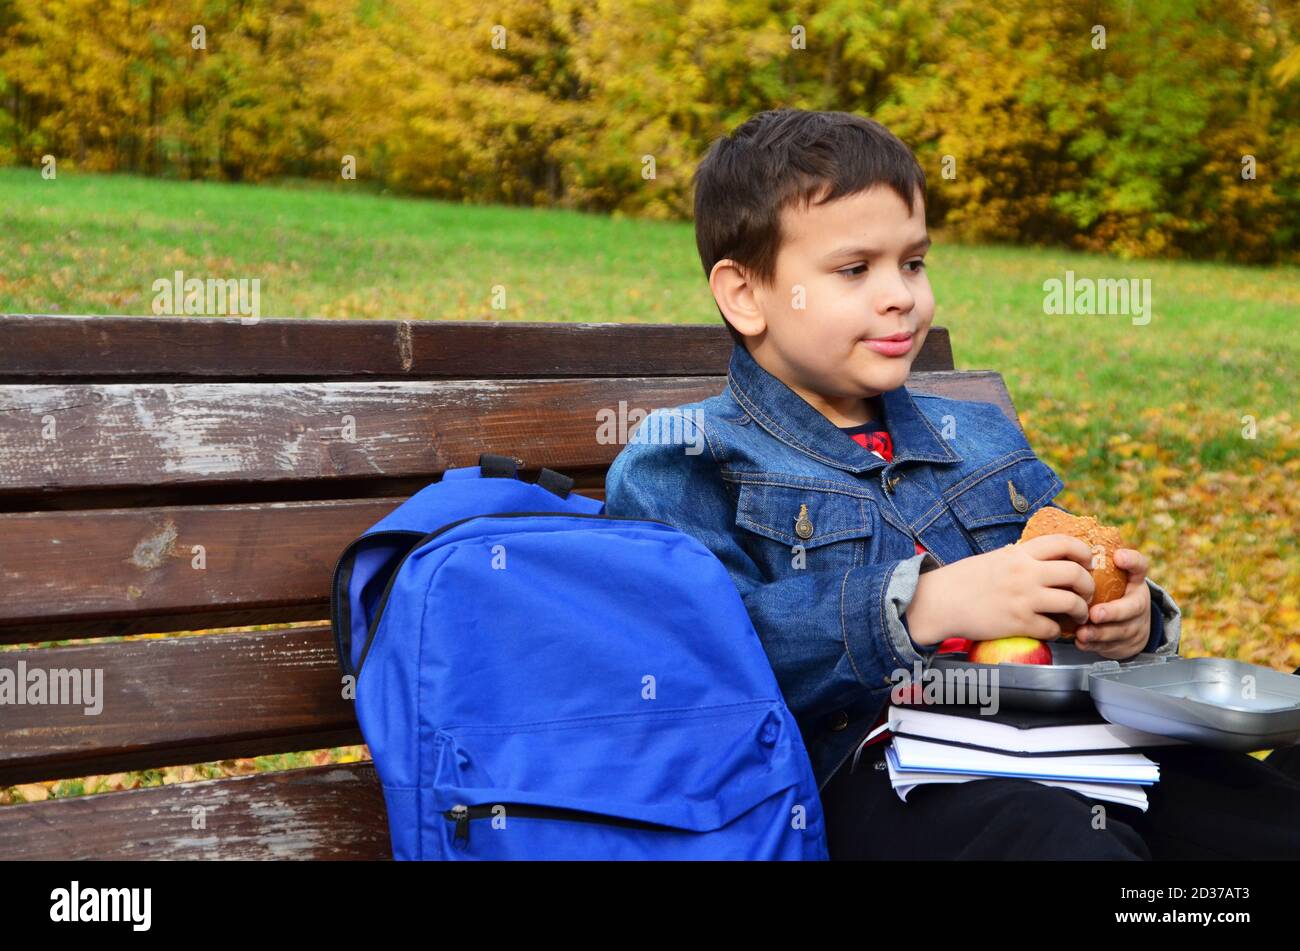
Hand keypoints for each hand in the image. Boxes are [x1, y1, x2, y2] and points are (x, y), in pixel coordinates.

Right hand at [907, 534, 1096, 646]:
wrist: (940, 601)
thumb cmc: (964, 579)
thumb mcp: (995, 558)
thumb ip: (1020, 557)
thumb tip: (1040, 558)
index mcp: (1020, 553)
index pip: (1064, 543)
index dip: (1083, 552)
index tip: (1087, 562)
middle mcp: (1026, 573)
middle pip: (1076, 573)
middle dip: (1088, 585)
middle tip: (1086, 593)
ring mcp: (1024, 599)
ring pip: (1072, 603)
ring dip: (1080, 611)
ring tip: (1077, 616)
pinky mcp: (1019, 623)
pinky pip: (1052, 628)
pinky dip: (1056, 631)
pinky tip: (1050, 629)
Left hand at [1074, 548, 1151, 658]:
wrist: (1130, 624)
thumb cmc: (1109, 593)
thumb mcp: (1108, 578)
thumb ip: (1092, 566)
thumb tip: (1059, 548)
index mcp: (1133, 580)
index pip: (1140, 566)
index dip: (1132, 561)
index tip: (1119, 556)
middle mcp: (1137, 601)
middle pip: (1133, 607)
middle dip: (1113, 611)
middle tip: (1096, 614)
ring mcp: (1134, 624)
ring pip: (1120, 631)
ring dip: (1100, 633)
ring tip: (1083, 632)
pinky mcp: (1125, 643)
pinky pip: (1111, 646)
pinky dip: (1094, 645)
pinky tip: (1081, 642)